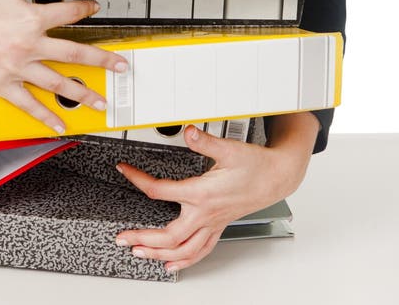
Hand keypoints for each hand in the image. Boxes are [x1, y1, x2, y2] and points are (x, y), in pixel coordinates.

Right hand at [0, 0, 127, 133]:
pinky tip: (60, 123)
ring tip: (101, 101)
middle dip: (102, 60)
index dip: (84, 10)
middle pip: (74, 54)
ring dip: (82, 93)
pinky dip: (45, 116)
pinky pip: (28, 103)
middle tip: (121, 65)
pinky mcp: (1, 83)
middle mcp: (26, 45)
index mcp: (30, 17)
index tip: (93, 9)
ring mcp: (15, 68)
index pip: (68, 14)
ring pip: (57, 83)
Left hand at [115, 113, 318, 271]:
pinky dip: (184, 261)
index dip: (137, 180)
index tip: (124, 171)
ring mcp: (212, 223)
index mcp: (202, 193)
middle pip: (168, 235)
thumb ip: (204, 141)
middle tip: (122, 238)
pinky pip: (200, 251)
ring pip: (183, 250)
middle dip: (142, 238)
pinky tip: (172, 265)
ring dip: (159, 255)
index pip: (159, 191)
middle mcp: (205, 213)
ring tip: (139, 254)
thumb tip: (188, 132)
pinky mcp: (219, 226)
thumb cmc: (255, 165)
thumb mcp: (229, 148)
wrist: (276, 177)